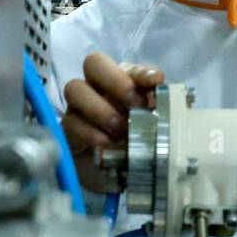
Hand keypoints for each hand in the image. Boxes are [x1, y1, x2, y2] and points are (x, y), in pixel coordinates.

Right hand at [61, 53, 163, 191]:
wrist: (110, 174)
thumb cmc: (134, 143)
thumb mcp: (150, 128)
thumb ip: (158, 113)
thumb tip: (169, 107)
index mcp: (123, 83)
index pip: (130, 68)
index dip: (142, 72)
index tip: (156, 81)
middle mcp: (98, 87)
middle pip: (94, 63)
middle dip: (115, 80)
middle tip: (134, 104)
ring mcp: (78, 106)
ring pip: (75, 88)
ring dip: (101, 108)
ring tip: (121, 130)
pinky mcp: (67, 128)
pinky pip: (72, 122)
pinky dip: (91, 133)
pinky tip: (107, 145)